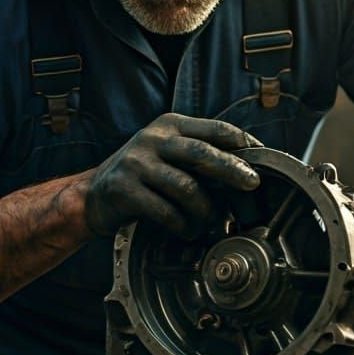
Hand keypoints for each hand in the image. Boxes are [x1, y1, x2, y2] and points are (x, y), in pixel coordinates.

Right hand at [84, 113, 261, 237]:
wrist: (92, 195)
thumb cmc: (140, 175)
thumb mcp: (166, 152)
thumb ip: (198, 153)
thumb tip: (246, 169)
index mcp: (169, 125)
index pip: (215, 129)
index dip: (243, 144)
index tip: (261, 160)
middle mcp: (152, 139)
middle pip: (203, 153)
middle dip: (233, 170)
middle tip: (252, 185)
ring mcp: (136, 164)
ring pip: (186, 187)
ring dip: (205, 209)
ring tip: (209, 220)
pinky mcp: (125, 190)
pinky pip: (166, 211)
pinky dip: (182, 225)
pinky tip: (186, 230)